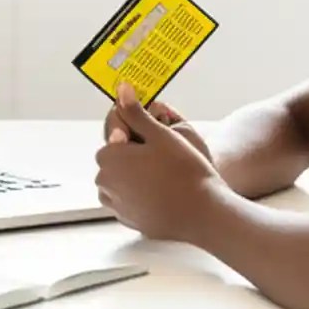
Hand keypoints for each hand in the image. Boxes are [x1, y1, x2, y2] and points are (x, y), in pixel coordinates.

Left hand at [95, 83, 224, 240]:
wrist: (202, 214)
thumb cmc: (184, 172)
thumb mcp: (160, 135)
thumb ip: (136, 113)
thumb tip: (121, 89)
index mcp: (109, 157)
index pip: (115, 131)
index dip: (136, 127)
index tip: (155, 131)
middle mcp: (106, 182)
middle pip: (116, 156)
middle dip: (134, 151)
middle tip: (164, 152)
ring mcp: (116, 204)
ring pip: (121, 178)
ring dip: (135, 172)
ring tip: (164, 172)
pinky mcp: (129, 219)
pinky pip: (129, 198)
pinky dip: (140, 192)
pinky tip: (163, 190)